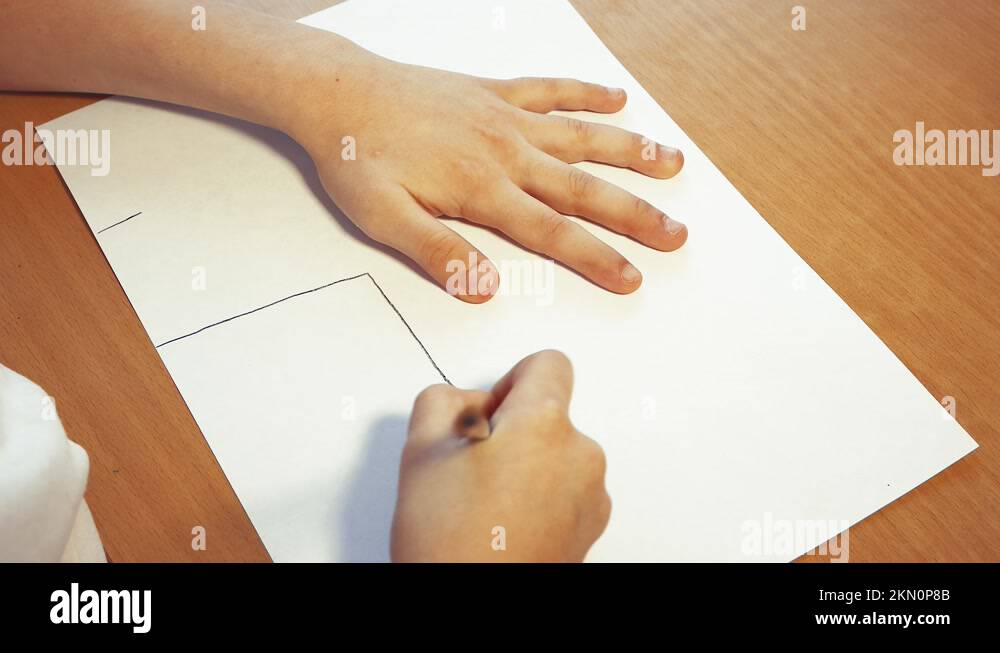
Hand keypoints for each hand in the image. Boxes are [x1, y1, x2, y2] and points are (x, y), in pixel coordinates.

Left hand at [297, 54, 686, 301]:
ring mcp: (504, 118)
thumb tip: (487, 289)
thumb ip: (438, 253)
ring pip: (580, 137)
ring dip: (629, 151)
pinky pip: (549, 89)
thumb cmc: (356, 158)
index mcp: (483, 190)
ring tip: (672, 161)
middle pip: (583, 188)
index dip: (596, 257)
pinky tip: (615, 99)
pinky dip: (585, 93)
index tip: (632, 277)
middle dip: (633, 214)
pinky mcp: (493, 92)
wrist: (337, 92)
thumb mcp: (384, 219)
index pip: (552, 233)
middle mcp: (505, 152)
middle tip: (676, 232)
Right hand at [391, 350, 610, 561]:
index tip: (487, 413)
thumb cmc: (450, 540)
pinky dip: (537, 499)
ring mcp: (590, 497)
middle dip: (511, 431)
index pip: (548, 364)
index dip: (511, 380)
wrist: (469, 607)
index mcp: (545, 423)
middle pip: (550, 415)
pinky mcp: (588, 530)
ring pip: (556, 456)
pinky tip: (500, 525)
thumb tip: (468, 402)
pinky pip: (564, 493)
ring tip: (482, 505)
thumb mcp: (421, 448)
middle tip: (468, 468)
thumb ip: (444, 400)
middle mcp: (581, 455)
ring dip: (525, 467)